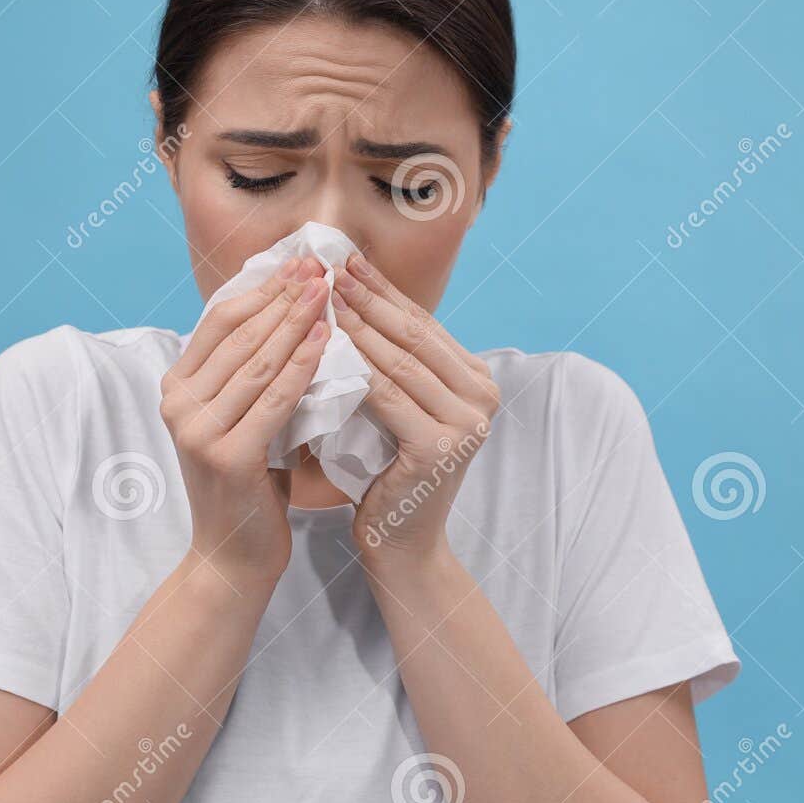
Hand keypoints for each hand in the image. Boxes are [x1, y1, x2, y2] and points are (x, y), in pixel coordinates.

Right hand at [160, 257, 329, 586]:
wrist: (234, 557)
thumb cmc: (249, 484)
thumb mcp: (243, 417)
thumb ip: (252, 372)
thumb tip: (294, 308)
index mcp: (176, 387)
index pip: (220, 319)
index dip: (261, 287)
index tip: (300, 261)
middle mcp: (177, 403)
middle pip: (238, 333)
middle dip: (283, 294)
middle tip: (320, 264)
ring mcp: (196, 430)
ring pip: (257, 360)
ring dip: (296, 319)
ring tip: (328, 290)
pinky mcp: (226, 456)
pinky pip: (273, 399)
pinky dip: (303, 364)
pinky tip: (328, 340)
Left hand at [329, 252, 500, 558]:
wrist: (400, 543)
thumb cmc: (385, 472)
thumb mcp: (393, 406)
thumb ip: (388, 361)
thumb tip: (349, 294)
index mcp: (475, 379)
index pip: (422, 323)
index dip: (382, 289)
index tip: (344, 259)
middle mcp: (482, 395)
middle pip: (413, 335)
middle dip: (368, 298)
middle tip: (329, 268)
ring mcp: (468, 422)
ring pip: (399, 361)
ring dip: (357, 325)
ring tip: (321, 298)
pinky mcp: (442, 446)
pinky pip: (387, 396)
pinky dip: (352, 369)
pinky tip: (323, 348)